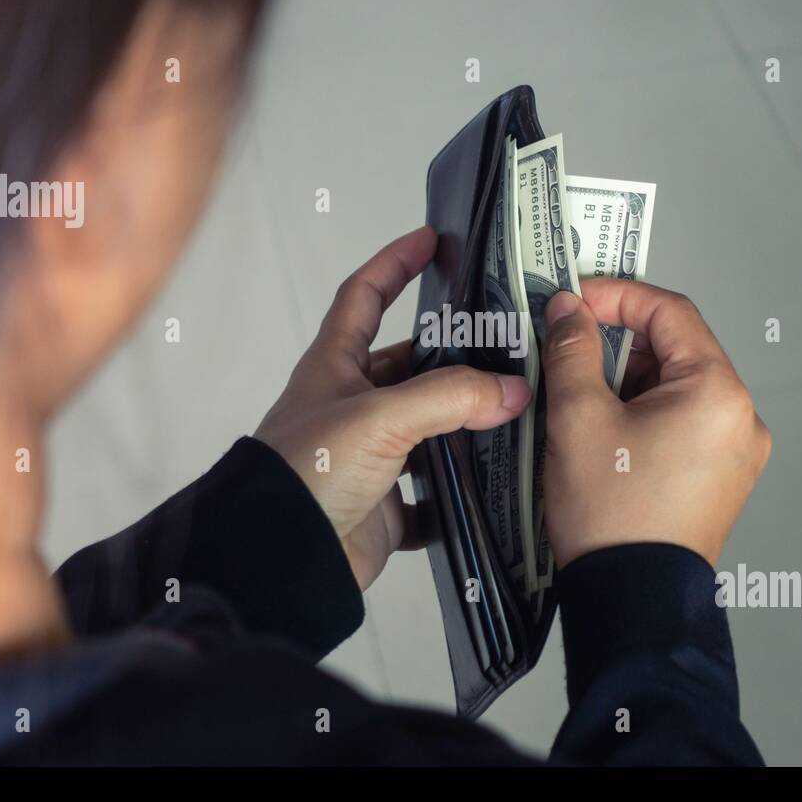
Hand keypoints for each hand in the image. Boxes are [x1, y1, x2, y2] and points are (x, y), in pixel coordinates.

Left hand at [256, 227, 530, 590]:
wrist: (281, 560)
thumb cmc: (309, 470)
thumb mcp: (380, 416)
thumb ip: (450, 397)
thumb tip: (514, 390)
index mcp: (334, 367)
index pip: (364, 297)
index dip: (395, 264)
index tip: (432, 241)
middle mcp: (351, 407)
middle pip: (411, 367)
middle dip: (456, 356)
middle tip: (509, 345)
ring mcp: (369, 458)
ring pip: (430, 429)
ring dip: (468, 423)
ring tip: (520, 408)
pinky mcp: (385, 508)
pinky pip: (434, 495)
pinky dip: (464, 492)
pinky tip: (499, 482)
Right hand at [540, 281, 770, 569]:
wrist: (633, 602)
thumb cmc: (609, 509)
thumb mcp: (578, 418)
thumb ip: (572, 350)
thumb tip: (569, 307)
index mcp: (718, 392)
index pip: (670, 313)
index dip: (616, 296)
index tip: (570, 300)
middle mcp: (743, 416)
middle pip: (678, 350)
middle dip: (618, 343)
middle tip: (566, 351)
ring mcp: (740, 452)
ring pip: (679, 388)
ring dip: (630, 380)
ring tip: (579, 399)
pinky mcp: (725, 480)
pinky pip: (686, 424)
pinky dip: (647, 414)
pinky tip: (607, 432)